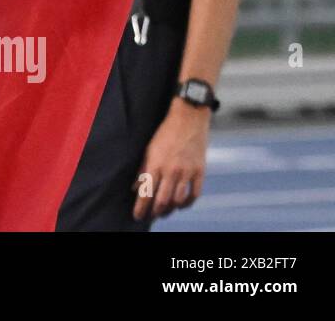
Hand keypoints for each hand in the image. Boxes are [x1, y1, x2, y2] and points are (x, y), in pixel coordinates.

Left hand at [133, 99, 210, 221]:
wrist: (188, 119)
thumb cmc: (165, 133)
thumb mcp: (149, 149)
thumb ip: (142, 169)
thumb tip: (135, 187)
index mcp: (155, 164)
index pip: (146, 192)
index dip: (141, 207)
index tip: (138, 216)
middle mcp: (171, 170)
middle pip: (162, 200)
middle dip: (155, 211)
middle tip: (152, 215)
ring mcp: (187, 172)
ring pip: (178, 200)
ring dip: (170, 209)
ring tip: (165, 212)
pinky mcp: (200, 171)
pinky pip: (195, 194)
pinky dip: (188, 203)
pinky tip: (182, 205)